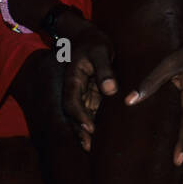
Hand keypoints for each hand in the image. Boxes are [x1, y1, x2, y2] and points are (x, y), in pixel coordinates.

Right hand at [59, 18, 118, 148]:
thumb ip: (104, 70)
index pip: (72, 102)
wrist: (87, 35)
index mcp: (73, 80)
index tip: (90, 129)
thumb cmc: (94, 41)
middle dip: (79, 131)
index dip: (80, 117)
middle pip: (73, 114)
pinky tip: (101, 135)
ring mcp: (82, 92)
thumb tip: (110, 90)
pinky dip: (94, 122)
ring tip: (92, 148)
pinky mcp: (90, 92)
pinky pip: (91, 109)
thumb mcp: (100, 51)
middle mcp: (75, 89)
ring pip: (81, 115)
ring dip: (85, 131)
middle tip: (88, 147)